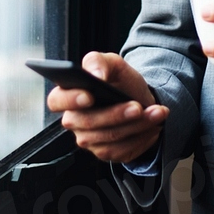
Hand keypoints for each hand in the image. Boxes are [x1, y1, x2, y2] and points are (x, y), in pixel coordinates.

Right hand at [46, 51, 169, 162]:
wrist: (141, 101)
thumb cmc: (121, 83)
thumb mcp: (113, 64)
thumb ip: (99, 62)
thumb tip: (95, 75)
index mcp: (69, 96)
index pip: (56, 101)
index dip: (70, 100)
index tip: (89, 95)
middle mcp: (75, 120)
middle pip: (87, 122)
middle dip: (115, 114)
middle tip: (137, 106)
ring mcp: (89, 140)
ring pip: (109, 137)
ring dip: (136, 125)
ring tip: (156, 112)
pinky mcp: (106, 152)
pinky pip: (122, 150)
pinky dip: (141, 137)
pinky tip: (154, 125)